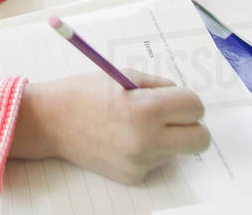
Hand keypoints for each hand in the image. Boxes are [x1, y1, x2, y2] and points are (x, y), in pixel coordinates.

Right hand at [13, 70, 209, 184]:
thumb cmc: (85, 92)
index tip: (177, 99)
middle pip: (200, 139)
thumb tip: (182, 96)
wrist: (51, 121)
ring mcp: (140, 162)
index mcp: (145, 109)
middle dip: (192, 125)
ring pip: (179, 151)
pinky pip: (158, 162)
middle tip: (174, 117)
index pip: (195, 107)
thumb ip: (159, 86)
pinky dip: (150, 151)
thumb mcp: (124, 75)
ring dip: (168, 138)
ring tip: (138, 125)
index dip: (187, 100)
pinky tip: (125, 139)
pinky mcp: (132, 176)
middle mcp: (146, 140)